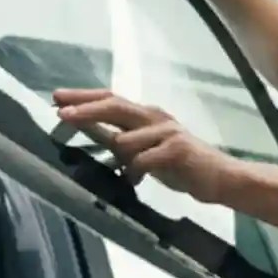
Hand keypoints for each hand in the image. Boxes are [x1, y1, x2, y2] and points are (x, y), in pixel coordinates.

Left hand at [53, 88, 238, 203]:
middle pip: (115, 106)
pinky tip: (136, 180)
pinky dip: (134, 172)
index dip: (84, 98)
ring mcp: (167, 132)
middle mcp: (155, 117)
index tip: (58, 98)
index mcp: (146, 115)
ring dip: (119, 155)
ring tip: (125, 168)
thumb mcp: (145, 148)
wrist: (219, 177)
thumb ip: (119, 139)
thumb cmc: (180, 164)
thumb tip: (87, 130)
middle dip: (86, 109)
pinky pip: (143, 160)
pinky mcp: (176, 150)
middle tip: (62, 112)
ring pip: (126, 139)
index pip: (111, 99)